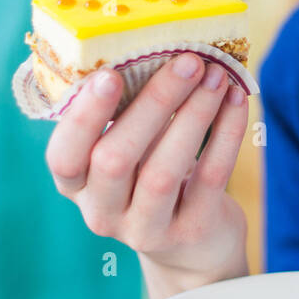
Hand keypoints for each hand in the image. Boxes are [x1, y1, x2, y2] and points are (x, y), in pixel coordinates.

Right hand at [44, 53, 249, 284]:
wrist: (193, 248)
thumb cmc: (152, 178)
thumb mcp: (130, 152)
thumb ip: (129, 115)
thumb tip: (159, 50)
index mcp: (76, 186)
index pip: (63, 158)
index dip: (84, 118)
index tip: (110, 74)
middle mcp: (102, 213)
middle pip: (115, 160)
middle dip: (154, 104)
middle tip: (187, 61)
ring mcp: (146, 228)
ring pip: (164, 171)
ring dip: (194, 115)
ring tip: (216, 75)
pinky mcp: (191, 231)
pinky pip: (210, 177)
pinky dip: (226, 134)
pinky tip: (234, 100)